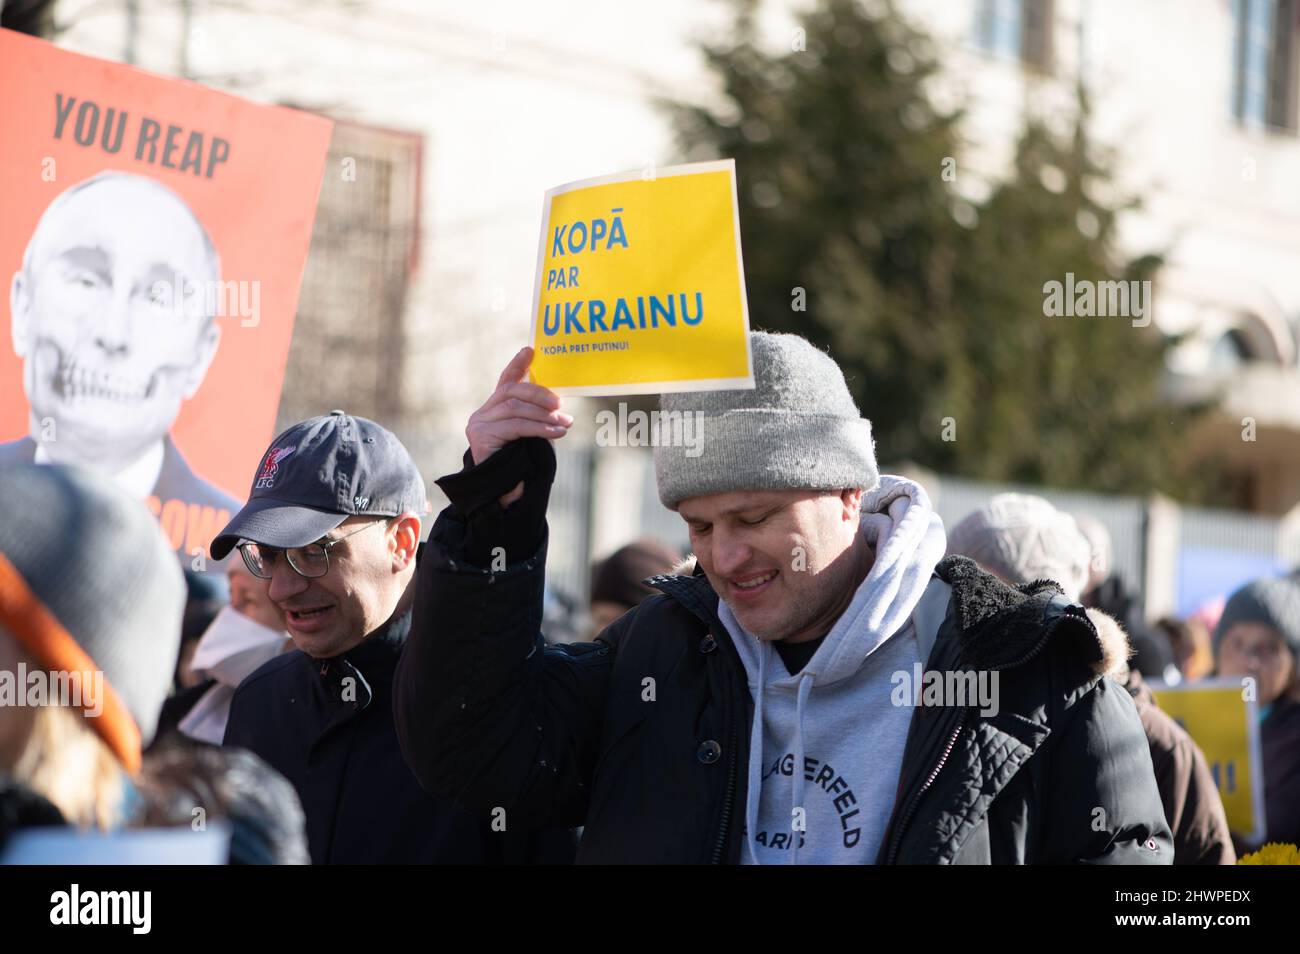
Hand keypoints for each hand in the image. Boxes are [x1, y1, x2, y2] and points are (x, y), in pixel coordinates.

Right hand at [466, 347, 571, 505]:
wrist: (503, 496)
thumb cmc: (521, 465)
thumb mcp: (531, 435)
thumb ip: (536, 417)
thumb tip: (560, 404)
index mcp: (495, 409)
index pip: (505, 380)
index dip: (518, 364)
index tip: (531, 349)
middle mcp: (483, 413)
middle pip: (511, 391)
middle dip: (539, 393)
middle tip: (561, 404)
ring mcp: (479, 424)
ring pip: (515, 408)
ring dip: (544, 415)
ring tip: (565, 423)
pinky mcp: (481, 437)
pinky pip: (515, 426)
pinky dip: (539, 427)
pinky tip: (557, 432)